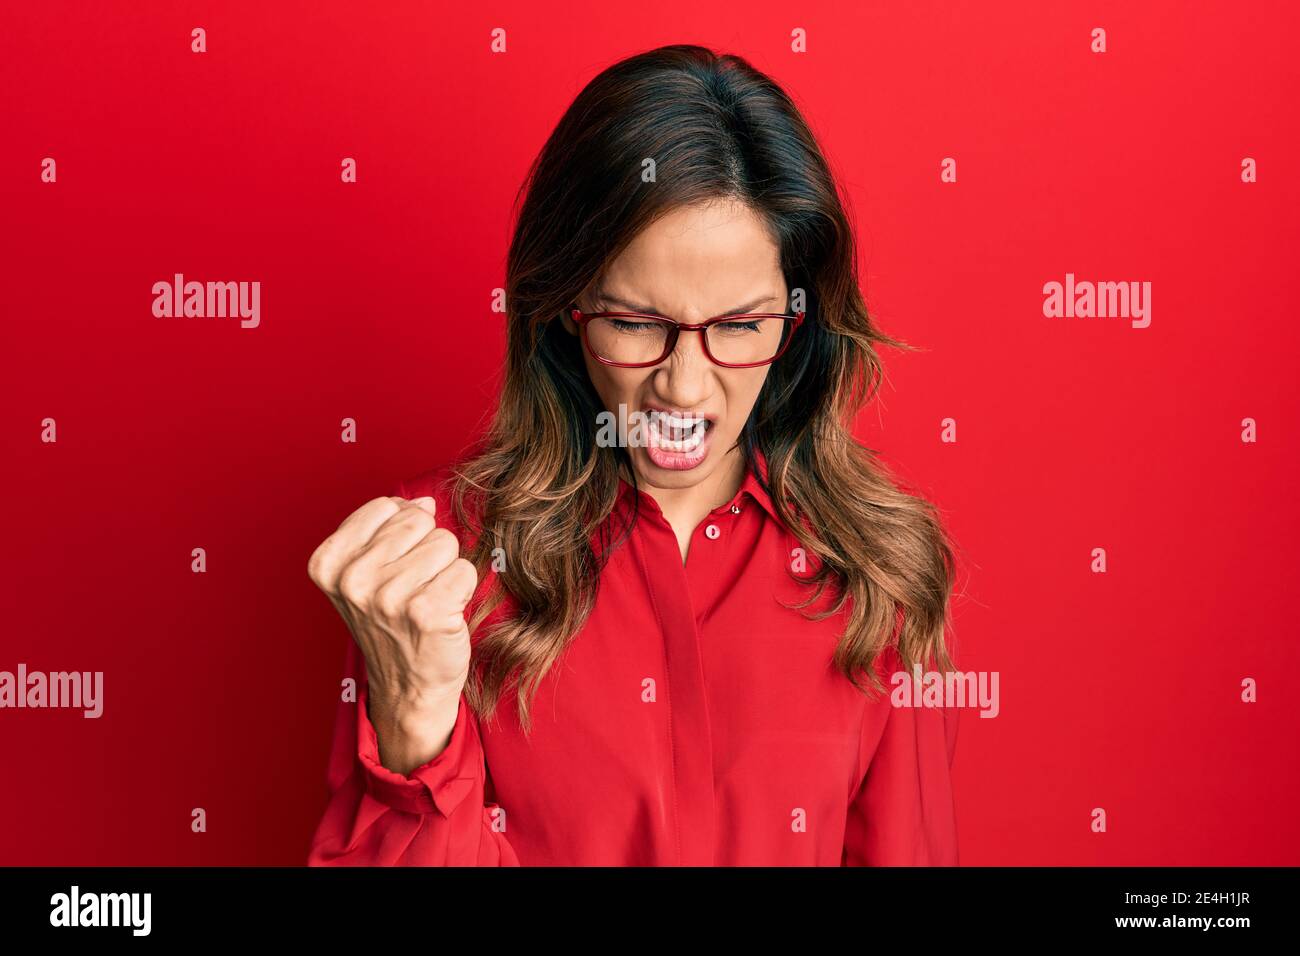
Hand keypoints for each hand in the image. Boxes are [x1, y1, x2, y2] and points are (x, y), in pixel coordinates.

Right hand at [308, 495, 476, 772]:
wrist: (408, 686)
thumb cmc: (393, 623)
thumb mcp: (368, 571)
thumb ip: (389, 528)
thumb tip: (422, 503)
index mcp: (328, 563)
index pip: (388, 508)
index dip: (402, 534)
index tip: (391, 569)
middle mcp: (352, 580)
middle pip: (419, 523)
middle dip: (425, 550)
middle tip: (413, 589)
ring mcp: (388, 597)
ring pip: (446, 543)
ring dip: (445, 571)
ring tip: (427, 601)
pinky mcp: (426, 613)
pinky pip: (465, 570)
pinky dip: (462, 590)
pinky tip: (444, 615)